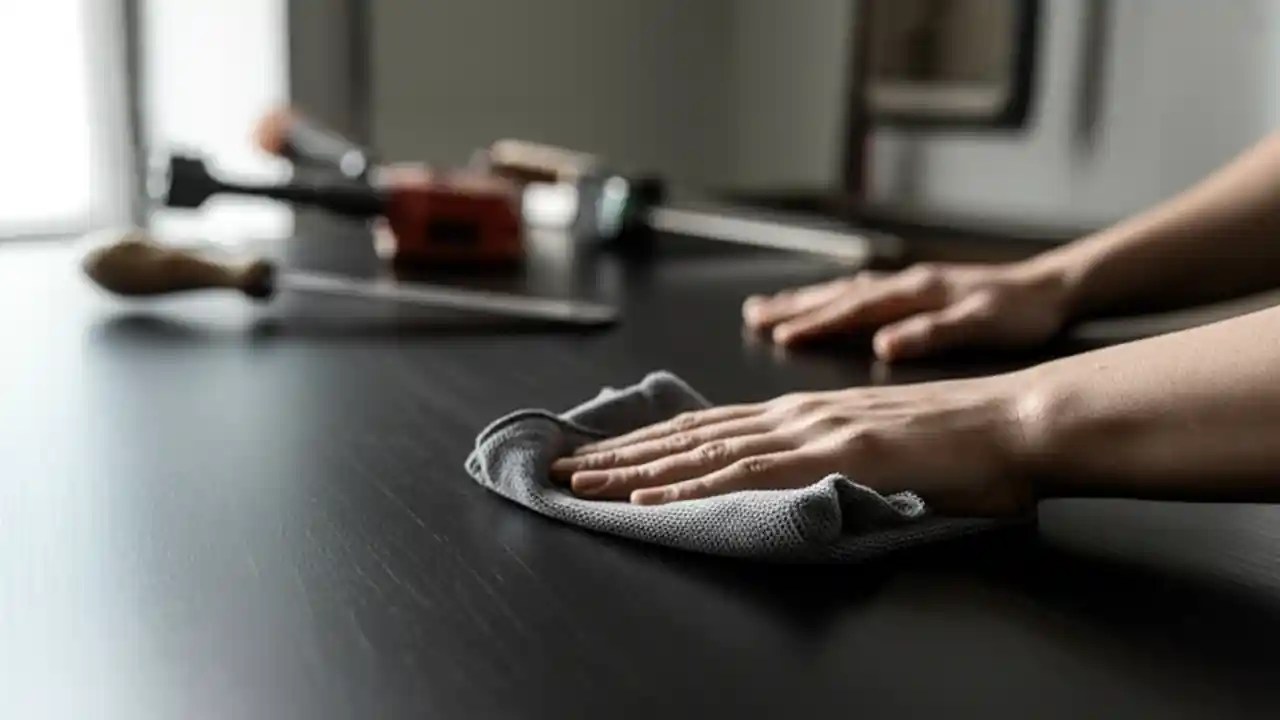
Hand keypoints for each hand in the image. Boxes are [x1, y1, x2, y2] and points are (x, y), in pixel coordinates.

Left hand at [551, 374, 1039, 515]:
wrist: (1016, 422)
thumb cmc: (960, 444)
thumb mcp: (879, 450)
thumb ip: (832, 462)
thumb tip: (797, 486)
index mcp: (805, 412)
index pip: (709, 428)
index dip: (650, 443)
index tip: (603, 454)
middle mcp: (796, 412)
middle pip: (689, 433)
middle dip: (620, 452)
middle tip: (565, 468)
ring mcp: (811, 427)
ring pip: (703, 449)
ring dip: (635, 467)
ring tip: (584, 483)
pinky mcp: (832, 450)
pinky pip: (747, 471)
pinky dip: (692, 483)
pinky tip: (651, 495)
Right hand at [742, 261, 1072, 360]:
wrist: (1057, 288)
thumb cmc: (1022, 314)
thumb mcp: (982, 325)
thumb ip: (932, 334)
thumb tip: (885, 344)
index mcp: (915, 295)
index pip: (851, 310)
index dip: (812, 324)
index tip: (775, 335)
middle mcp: (906, 286)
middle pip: (837, 295)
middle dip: (792, 306)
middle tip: (752, 315)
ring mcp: (910, 287)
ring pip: (845, 292)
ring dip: (806, 301)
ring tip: (769, 309)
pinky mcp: (920, 292)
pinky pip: (863, 293)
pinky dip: (834, 298)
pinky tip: (826, 303)